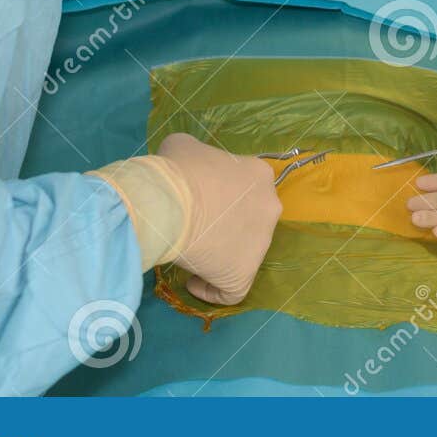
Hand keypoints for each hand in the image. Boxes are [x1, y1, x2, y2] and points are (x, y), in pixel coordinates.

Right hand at [156, 133, 281, 304]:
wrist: (167, 202)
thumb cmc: (176, 170)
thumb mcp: (183, 146)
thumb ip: (195, 156)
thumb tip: (185, 168)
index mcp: (259, 174)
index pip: (244, 188)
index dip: (221, 198)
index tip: (198, 204)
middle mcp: (269, 206)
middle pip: (248, 220)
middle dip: (224, 226)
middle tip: (195, 228)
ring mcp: (261, 243)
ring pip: (242, 253)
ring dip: (219, 255)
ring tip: (190, 254)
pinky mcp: (244, 274)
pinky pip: (232, 290)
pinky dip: (212, 288)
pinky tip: (192, 281)